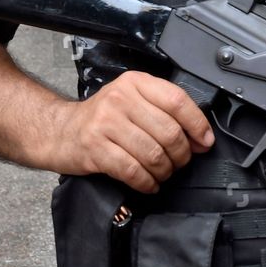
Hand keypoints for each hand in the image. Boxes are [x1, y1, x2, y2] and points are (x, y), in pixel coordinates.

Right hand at [53, 70, 213, 192]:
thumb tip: (200, 138)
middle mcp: (120, 99)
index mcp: (135, 83)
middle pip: (169, 132)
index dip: (197, 124)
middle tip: (179, 162)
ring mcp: (105, 123)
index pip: (177, 101)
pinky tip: (148, 183)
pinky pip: (133, 171)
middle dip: (181, 154)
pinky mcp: (95, 148)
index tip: (204, 141)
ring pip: (153, 154)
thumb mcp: (132, 101)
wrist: (61, 131)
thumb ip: (164, 112)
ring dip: (164, 171)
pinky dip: (147, 182)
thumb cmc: (102, 118)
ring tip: (162, 173)